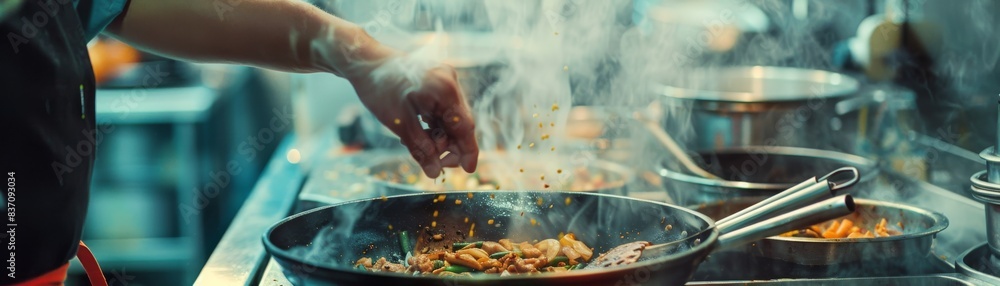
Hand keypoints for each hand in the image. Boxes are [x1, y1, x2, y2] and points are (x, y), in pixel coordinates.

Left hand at [349, 56, 478, 177]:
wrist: (365, 61)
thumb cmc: (380, 88)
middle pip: (460, 123)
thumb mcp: (399, 123)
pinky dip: (434, 124)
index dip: (468, 151)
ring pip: (451, 118)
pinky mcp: (438, 82)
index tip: (468, 170)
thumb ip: (421, 148)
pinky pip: (443, 109)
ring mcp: (446, 80)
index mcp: (445, 90)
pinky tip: (418, 130)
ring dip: (439, 136)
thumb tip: (435, 172)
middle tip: (431, 161)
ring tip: (415, 142)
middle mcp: (451, 82)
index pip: (465, 126)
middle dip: (448, 145)